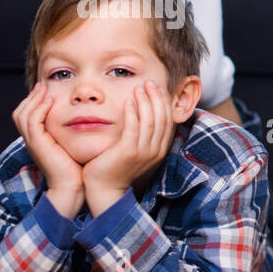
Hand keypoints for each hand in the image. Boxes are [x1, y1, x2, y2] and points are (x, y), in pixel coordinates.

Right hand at [12, 82, 82, 216]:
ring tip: (44, 89)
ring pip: (23, 115)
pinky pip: (33, 122)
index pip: (27, 116)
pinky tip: (49, 102)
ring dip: (33, 100)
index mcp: (38, 140)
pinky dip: (39, 110)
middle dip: (31, 97)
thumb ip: (71, 133)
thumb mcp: (72, 146)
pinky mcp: (38, 145)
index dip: (34, 102)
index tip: (47, 90)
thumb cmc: (77, 169)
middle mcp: (32, 140)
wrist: (73, 187)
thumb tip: (84, 120)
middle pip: (20, 113)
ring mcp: (33, 143)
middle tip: (42, 85)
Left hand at [82, 81, 172, 213]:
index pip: (168, 121)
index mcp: (159, 149)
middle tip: (149, 82)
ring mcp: (143, 152)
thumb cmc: (115, 167)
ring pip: (150, 121)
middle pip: (162, 118)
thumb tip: (142, 116)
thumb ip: (140, 134)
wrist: (104, 189)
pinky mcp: (128, 152)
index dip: (164, 103)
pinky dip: (133, 112)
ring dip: (145, 101)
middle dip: (156, 98)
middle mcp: (155, 150)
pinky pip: (133, 128)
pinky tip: (128, 100)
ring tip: (139, 87)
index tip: (157, 88)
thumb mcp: (134, 150)